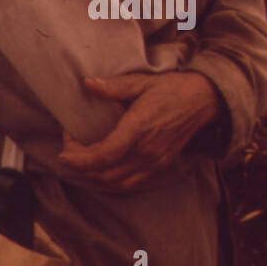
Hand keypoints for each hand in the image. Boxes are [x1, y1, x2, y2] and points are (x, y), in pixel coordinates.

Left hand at [57, 70, 220, 192]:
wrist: (202, 100)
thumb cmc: (171, 88)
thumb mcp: (141, 82)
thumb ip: (113, 87)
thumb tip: (87, 84)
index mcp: (140, 128)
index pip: (106, 155)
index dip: (81, 159)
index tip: (64, 153)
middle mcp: (148, 151)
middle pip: (107, 172)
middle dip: (82, 166)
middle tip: (68, 151)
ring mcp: (156, 162)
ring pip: (117, 182)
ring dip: (95, 176)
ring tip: (81, 161)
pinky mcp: (161, 166)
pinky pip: (132, 183)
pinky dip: (112, 182)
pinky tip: (101, 172)